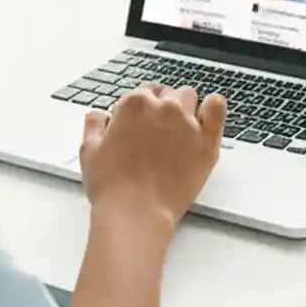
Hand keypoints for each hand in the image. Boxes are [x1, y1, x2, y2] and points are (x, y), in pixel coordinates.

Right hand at [80, 84, 225, 226]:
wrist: (136, 213)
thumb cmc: (112, 186)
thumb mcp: (88, 151)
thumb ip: (94, 125)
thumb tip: (99, 115)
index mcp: (134, 104)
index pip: (142, 92)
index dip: (141, 107)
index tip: (140, 122)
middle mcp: (163, 107)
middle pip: (167, 93)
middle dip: (161, 106)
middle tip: (157, 130)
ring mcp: (187, 122)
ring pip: (190, 97)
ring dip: (184, 106)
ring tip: (178, 127)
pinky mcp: (206, 141)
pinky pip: (217, 108)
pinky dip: (213, 107)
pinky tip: (207, 115)